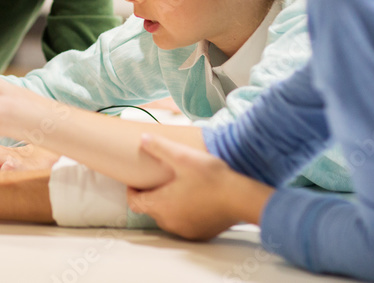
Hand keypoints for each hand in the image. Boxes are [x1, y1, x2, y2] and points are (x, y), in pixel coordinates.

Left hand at [126, 135, 272, 240]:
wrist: (240, 197)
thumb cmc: (210, 178)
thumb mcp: (182, 157)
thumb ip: (159, 147)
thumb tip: (142, 139)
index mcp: (161, 205)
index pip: (135, 203)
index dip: (132, 191)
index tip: (136, 182)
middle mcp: (170, 221)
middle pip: (150, 210)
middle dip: (151, 196)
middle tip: (157, 181)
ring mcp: (186, 230)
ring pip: (167, 218)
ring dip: (167, 206)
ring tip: (176, 189)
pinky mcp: (200, 234)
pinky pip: (184, 225)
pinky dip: (183, 214)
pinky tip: (193, 200)